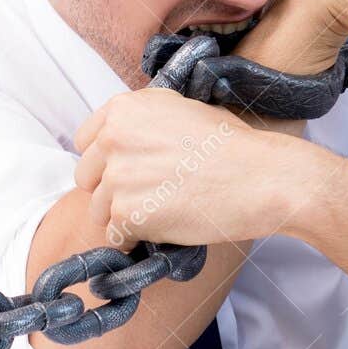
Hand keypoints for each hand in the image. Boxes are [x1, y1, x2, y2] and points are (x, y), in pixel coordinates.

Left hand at [73, 87, 299, 247]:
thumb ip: (142, 121)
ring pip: (98, 210)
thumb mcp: (181, 110)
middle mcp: (112, 138)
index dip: (106, 160)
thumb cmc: (232, 146)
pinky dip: (136, 239)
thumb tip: (117, 140)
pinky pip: (115, 236)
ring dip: (125, 217)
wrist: (261, 177)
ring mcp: (117, 177)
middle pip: (86, 177)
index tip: (127, 170)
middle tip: (148, 195)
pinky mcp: (127, 213)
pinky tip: (165, 228)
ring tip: (164, 211)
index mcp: (123, 109)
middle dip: (111, 190)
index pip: (86, 141)